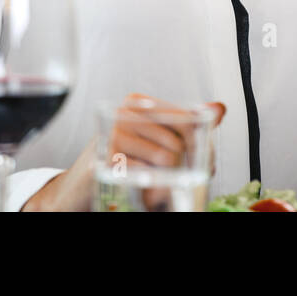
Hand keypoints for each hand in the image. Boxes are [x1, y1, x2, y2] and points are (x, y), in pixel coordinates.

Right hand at [20, 94, 225, 210]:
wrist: (77, 189)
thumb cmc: (118, 162)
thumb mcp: (152, 139)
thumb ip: (185, 122)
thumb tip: (218, 108)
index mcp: (136, 103)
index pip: (185, 119)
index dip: (198, 144)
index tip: (200, 161)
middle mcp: (123, 113)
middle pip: (177, 142)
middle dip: (183, 168)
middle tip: (175, 182)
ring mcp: (112, 135)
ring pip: (165, 157)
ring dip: (168, 181)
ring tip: (158, 188)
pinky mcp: (106, 160)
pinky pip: (146, 173)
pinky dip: (151, 189)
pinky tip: (144, 192)